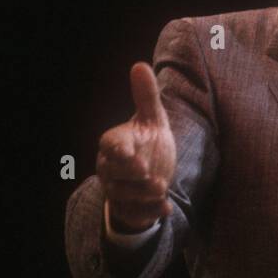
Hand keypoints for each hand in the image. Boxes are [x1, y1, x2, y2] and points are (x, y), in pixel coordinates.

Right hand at [97, 62, 176, 231]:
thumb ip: (146, 96)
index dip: (118, 149)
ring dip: (143, 193)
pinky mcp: (128, 208)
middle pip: (114, 173)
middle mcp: (111, 168)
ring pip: (124, 194)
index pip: (110, 145)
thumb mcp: (152, 119)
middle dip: (131, 174)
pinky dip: (150, 212)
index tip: (129, 153)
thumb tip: (139, 65)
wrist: (149, 174)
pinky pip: (134, 213)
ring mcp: (118, 190)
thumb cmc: (147, 142)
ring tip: (161, 187)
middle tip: (150, 172)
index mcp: (115, 144)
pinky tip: (166, 209)